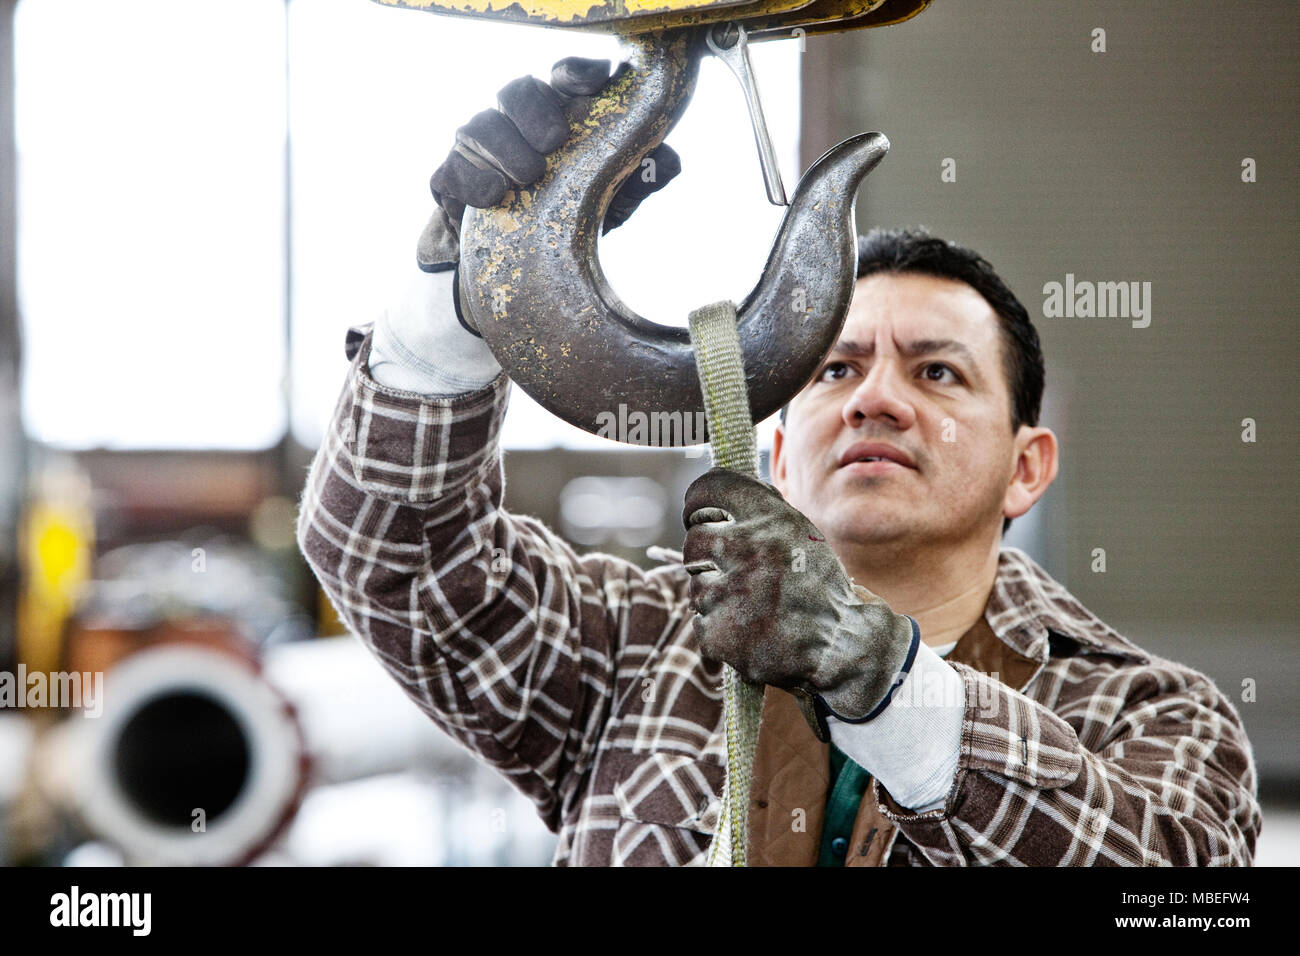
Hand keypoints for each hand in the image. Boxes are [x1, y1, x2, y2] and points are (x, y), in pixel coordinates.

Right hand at [417, 57, 681, 281]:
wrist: (512, 271)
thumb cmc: (566, 220)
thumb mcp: (611, 202)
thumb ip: (640, 178)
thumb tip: (670, 159)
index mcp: (558, 115)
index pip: (563, 77)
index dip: (576, 72)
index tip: (592, 82)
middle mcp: (516, 122)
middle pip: (516, 89)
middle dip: (534, 110)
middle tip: (553, 141)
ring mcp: (479, 148)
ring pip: (479, 125)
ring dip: (504, 148)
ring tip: (527, 177)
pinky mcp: (450, 178)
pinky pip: (451, 168)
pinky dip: (471, 180)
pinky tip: (494, 197)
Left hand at [681, 468, 919, 742]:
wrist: (839, 646)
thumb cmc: (818, 587)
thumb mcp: (801, 534)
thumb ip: (763, 511)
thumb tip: (721, 495)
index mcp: (770, 519)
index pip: (709, 489)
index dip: (699, 503)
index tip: (702, 516)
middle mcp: (747, 549)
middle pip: (695, 539)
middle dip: (708, 555)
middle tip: (733, 571)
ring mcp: (729, 593)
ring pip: (696, 583)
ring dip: (716, 593)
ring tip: (751, 605)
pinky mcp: (718, 633)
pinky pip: (700, 620)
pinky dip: (720, 626)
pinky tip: (749, 629)